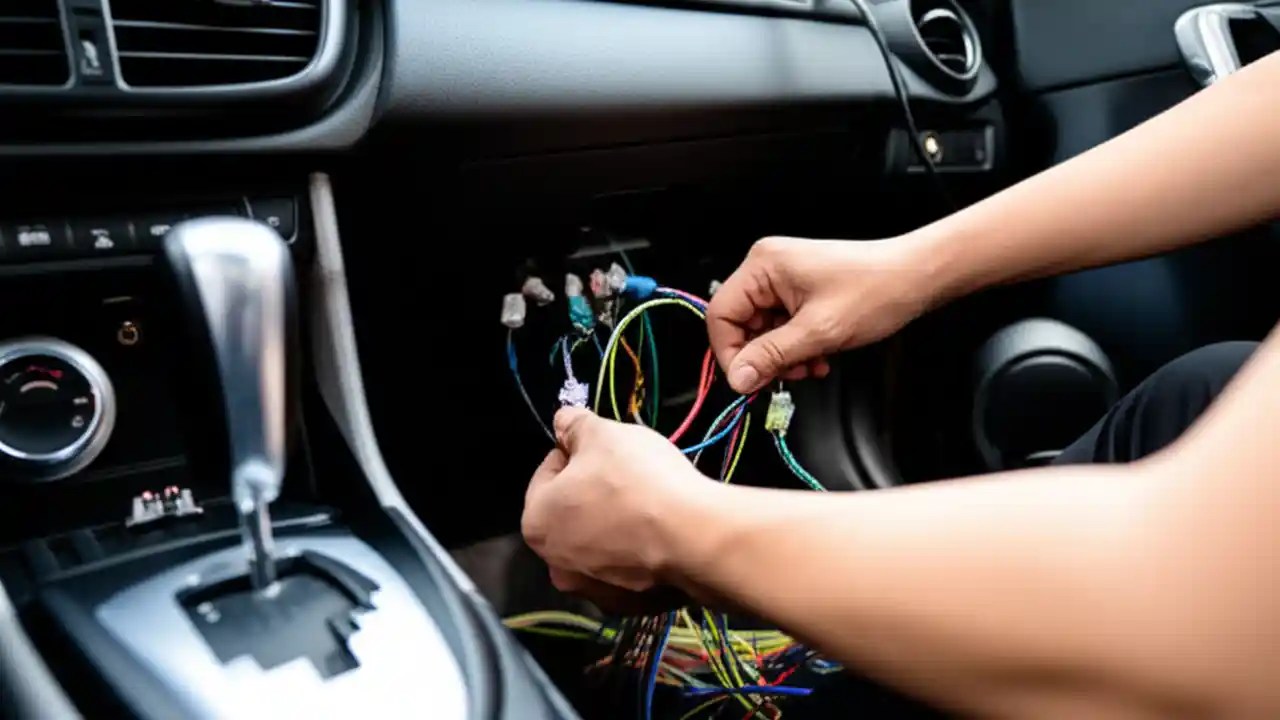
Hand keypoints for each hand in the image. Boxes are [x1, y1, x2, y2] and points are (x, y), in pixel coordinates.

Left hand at [522, 408, 707, 600]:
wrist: (695, 538)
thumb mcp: (602, 434)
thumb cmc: (637, 481)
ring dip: (616, 525)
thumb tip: (561, 421)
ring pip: (600, 544)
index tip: (605, 449)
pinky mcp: (630, 607)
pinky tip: (662, 536)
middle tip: (630, 476)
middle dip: (595, 493)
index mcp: (536, 523)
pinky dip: (639, 554)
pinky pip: (629, 569)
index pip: (548, 472)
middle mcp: (555, 565)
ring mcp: (593, 591)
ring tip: (650, 505)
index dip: (577, 453)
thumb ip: (573, 425)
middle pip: (572, 513)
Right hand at [708, 236, 934, 392]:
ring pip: (763, 331)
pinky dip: (796, 348)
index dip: (730, 353)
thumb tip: (738, 378)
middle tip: (787, 376)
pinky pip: (782, 327)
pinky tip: (818, 357)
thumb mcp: (817, 332)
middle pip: (741, 325)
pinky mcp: (799, 291)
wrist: (916, 278)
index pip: (721, 315)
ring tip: (812, 366)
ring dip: (783, 356)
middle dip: (764, 356)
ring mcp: (784, 279)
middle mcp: (768, 268)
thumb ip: (771, 356)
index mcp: (763, 266)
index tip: (748, 381)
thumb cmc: (875, 291)